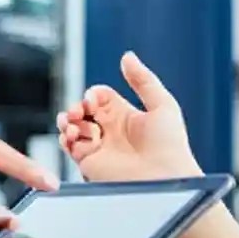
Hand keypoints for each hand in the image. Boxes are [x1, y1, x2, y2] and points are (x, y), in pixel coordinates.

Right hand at [58, 52, 200, 182]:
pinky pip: (71, 147)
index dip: (92, 95)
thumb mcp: (163, 105)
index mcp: (126, 117)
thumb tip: (127, 57)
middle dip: (75, 106)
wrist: (166, 180)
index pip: (99, 97)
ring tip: (73, 122)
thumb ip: (143, 79)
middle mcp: (111, 132)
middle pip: (82, 111)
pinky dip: (67, 138)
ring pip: (73, 128)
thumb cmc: (171, 147)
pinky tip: (75, 135)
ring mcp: (100, 148)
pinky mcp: (91, 163)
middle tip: (80, 110)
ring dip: (68, 121)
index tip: (93, 99)